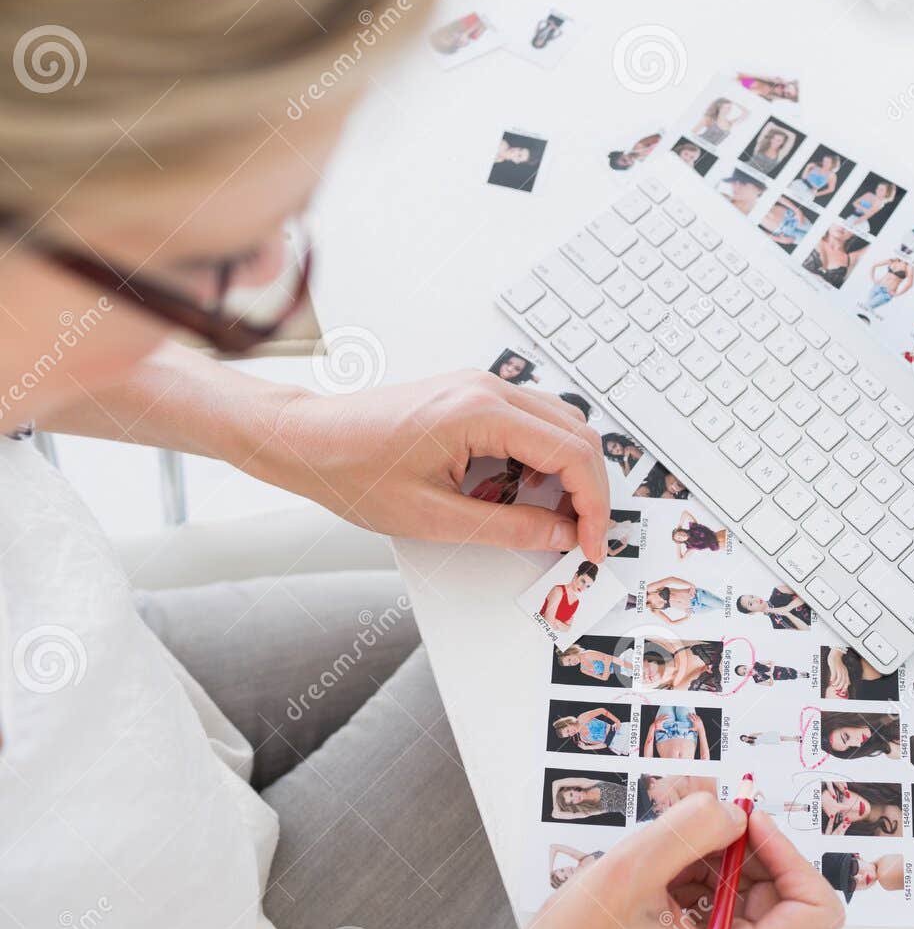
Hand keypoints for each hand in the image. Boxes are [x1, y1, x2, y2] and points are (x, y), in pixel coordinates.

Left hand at [264, 370, 609, 558]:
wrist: (305, 438)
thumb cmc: (352, 470)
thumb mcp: (434, 517)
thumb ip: (508, 527)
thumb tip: (562, 534)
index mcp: (481, 412)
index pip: (573, 453)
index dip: (594, 504)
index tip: (591, 542)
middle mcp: (488, 388)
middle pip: (578, 433)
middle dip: (590, 489)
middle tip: (582, 535)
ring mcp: (481, 386)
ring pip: (561, 424)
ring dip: (569, 471)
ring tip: (552, 516)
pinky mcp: (472, 394)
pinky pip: (532, 421)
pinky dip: (544, 457)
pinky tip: (524, 490)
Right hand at [419, 794, 843, 928]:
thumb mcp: (627, 873)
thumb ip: (690, 829)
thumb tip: (734, 812)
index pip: (815, 912)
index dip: (789, 856)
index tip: (748, 828)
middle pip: (779, 904)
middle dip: (743, 855)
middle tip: (698, 829)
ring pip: (743, 912)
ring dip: (712, 874)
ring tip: (659, 868)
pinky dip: (694, 897)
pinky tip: (651, 892)